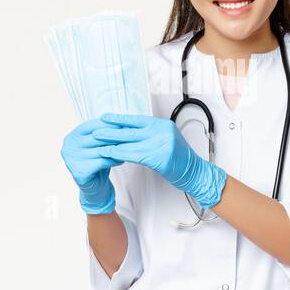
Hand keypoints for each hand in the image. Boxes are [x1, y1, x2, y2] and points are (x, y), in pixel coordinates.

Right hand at [60, 118, 124, 213]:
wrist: (94, 188)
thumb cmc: (97, 162)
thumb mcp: (97, 145)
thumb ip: (103, 133)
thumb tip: (121, 119)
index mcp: (71, 137)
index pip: (92, 125)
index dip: (109, 123)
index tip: (125, 122)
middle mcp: (68, 147)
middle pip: (97, 137)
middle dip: (115, 135)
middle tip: (132, 133)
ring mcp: (71, 160)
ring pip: (101, 150)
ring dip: (117, 147)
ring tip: (131, 145)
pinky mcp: (79, 171)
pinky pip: (102, 162)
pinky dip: (114, 159)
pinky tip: (123, 159)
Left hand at [92, 113, 227, 208]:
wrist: (194, 172)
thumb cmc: (179, 159)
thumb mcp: (165, 140)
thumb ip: (150, 134)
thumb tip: (129, 131)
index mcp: (163, 125)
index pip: (137, 119)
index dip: (120, 118)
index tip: (105, 117)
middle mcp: (163, 131)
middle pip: (132, 129)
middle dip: (112, 129)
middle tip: (96, 128)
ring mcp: (162, 144)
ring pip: (131, 142)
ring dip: (112, 142)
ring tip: (98, 141)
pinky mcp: (160, 157)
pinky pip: (135, 154)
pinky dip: (120, 154)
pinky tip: (109, 154)